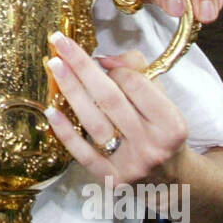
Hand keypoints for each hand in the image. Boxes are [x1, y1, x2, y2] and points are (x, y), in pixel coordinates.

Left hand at [44, 38, 187, 185]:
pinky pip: (83, 153)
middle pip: (110, 99)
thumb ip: (139, 72)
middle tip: (60, 43)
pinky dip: (65, 132)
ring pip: (94, 122)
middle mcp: (152, 145)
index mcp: (172, 124)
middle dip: (82, 67)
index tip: (101, 60)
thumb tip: (105, 60)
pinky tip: (50, 110)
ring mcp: (131, 164)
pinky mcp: (111, 179)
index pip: (136, 85)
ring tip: (54, 66)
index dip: (115, 68)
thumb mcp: (163, 100)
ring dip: (71, 91)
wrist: (171, 180)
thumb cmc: (162, 131)